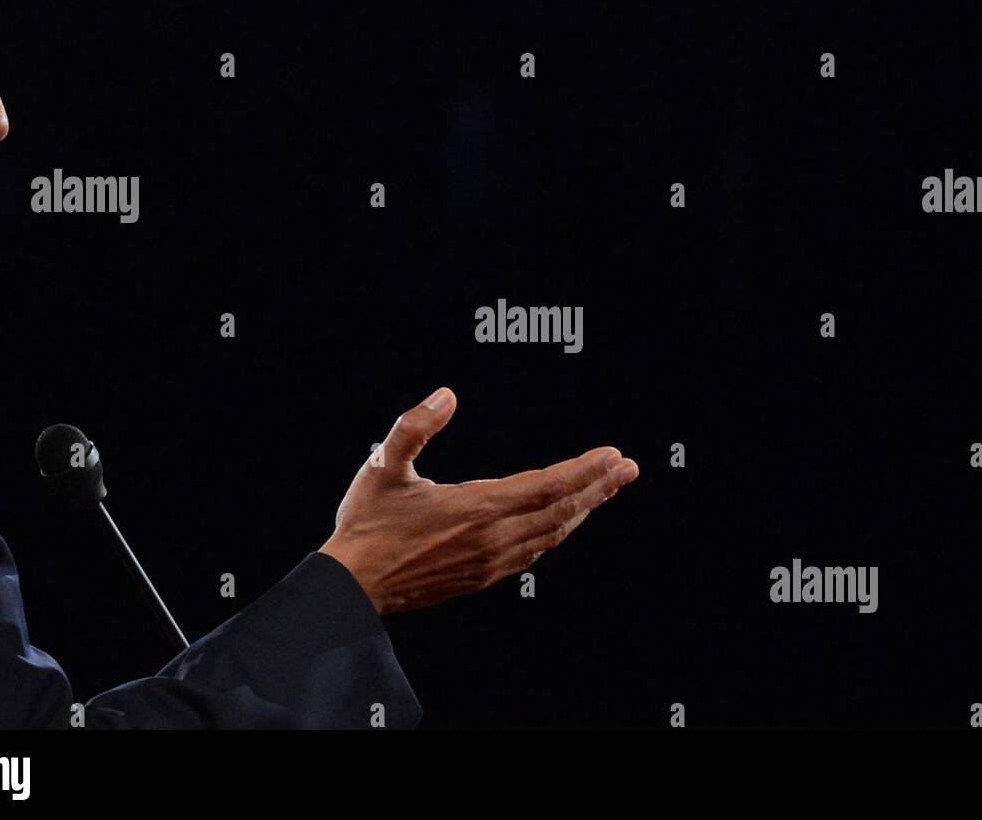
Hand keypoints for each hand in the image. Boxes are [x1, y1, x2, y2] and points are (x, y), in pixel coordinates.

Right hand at [319, 387, 638, 614]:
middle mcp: (493, 538)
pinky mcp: (483, 577)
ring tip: (605, 489)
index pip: (547, 486)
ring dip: (583, 509)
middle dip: (599, 487)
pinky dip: (557, 531)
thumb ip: (414, 427)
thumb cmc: (366, 525)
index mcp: (476, 507)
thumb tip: (447, 395)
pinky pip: (534, 552)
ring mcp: (491, 562)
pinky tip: (562, 522)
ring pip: (552, 533)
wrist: (352, 587)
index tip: (614, 455)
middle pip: (562, 510)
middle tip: (629, 468)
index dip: (585, 470)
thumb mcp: (382, 467)